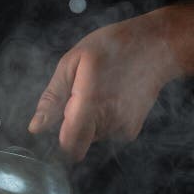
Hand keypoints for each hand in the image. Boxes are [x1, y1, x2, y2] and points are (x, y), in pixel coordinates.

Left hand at [28, 11, 178, 161]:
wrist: (156, 47)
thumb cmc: (111, 48)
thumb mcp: (72, 62)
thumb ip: (52, 98)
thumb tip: (36, 128)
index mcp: (89, 103)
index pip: (67, 144)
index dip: (55, 140)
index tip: (53, 125)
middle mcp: (108, 122)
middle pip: (76, 145)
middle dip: (68, 131)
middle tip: (75, 102)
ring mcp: (122, 129)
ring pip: (89, 139)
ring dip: (85, 124)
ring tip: (96, 94)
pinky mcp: (131, 131)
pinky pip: (104, 135)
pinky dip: (100, 123)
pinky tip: (109, 100)